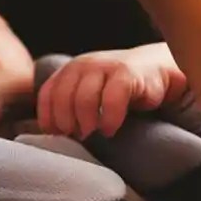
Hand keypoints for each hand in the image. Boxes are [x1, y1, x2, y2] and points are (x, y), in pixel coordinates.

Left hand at [37, 43, 186, 139]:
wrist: (153, 71)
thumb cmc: (116, 89)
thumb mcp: (88, 93)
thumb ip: (69, 105)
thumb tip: (51, 134)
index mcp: (70, 70)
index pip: (48, 94)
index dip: (48, 118)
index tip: (59, 135)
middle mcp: (84, 64)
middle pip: (63, 98)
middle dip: (66, 122)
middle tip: (77, 136)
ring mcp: (104, 67)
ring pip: (84, 99)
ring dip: (85, 122)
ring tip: (93, 134)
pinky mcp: (126, 74)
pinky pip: (111, 100)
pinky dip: (108, 119)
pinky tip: (109, 129)